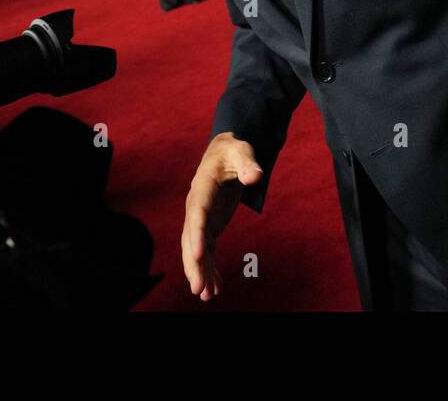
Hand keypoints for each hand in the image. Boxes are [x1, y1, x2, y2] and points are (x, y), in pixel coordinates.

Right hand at [181, 132, 263, 300]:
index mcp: (202, 188)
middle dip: (194, 264)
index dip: (197, 235)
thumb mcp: (242, 151)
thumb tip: (255, 177)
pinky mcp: (211, 225)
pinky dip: (210, 268)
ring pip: (197, 249)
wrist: (224, 152)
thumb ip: (248, 163)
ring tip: (206, 296)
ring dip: (200, 272)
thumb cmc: (233, 151)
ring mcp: (202, 218)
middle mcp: (197, 207)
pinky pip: (208, 250)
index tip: (199, 256)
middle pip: (192, 239)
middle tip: (198, 288)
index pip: (197, 214)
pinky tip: (216, 288)